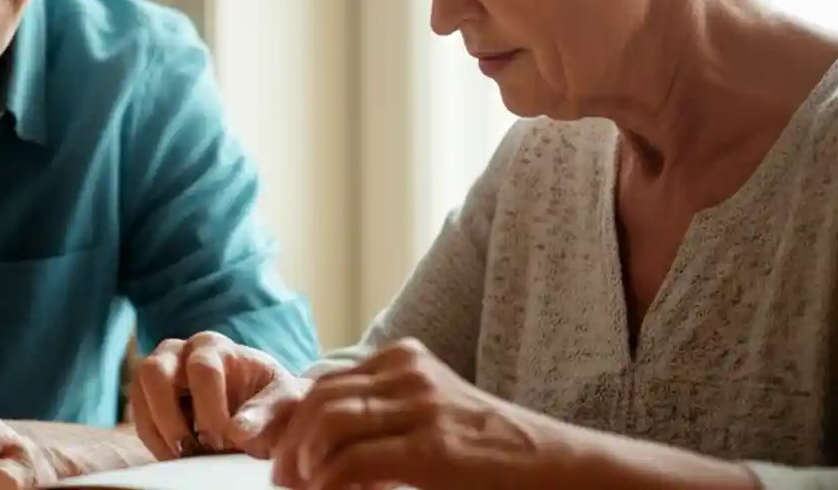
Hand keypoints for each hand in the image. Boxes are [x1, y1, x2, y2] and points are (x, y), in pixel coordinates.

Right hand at [130, 331, 310, 460]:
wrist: (260, 409)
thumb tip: (238, 430)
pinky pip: (138, 418)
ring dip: (158, 431)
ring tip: (185, 457)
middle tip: (194, 449)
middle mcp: (180, 352)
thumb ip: (266, 412)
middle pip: (154, 372)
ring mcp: (158, 372)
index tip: (225, 438)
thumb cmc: (272, 399)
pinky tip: (178, 456)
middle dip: (170, 417)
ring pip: (138, 393)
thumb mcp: (283, 402)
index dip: (210, 409)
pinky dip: (154, 441)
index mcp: (215, 347)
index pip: (203, 370)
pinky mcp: (147, 398)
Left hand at [270, 338, 566, 489]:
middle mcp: (410, 373)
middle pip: (319, 401)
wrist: (557, 466)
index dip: (291, 421)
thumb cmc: (489, 450)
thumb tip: (315, 444)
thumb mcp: (429, 415)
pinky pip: (355, 463)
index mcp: (404, 360)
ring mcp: (423, 407)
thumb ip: (381, 416)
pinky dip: (329, 484)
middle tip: (281, 480)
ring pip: (329, 425)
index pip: (325, 383)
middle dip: (288, 443)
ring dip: (302, 464)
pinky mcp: (435, 450)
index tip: (281, 456)